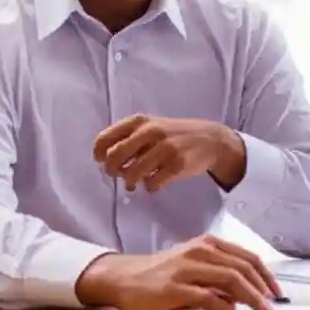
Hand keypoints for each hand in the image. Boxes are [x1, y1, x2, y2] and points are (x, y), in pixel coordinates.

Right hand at [74, 235, 282, 309]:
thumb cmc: (161, 274)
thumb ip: (217, 276)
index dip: (265, 275)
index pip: (246, 257)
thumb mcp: (193, 267)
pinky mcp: (174, 288)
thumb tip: (243, 295)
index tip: (276, 291)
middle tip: (272, 306)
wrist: (124, 278)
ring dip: (250, 297)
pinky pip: (206, 296)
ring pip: (229, 279)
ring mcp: (186, 269)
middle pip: (242, 268)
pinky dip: (223, 306)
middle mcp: (199, 252)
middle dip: (262, 288)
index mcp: (207, 245)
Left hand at [94, 114, 246, 192]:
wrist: (210, 139)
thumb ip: (129, 137)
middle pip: (115, 156)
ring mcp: (164, 149)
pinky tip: (154, 183)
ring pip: (132, 174)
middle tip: (118, 174)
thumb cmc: (173, 134)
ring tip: (135, 183)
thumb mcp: (151, 126)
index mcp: (139, 122)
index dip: (99, 154)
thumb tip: (104, 159)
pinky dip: (149, 187)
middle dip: (112, 170)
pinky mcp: (177, 165)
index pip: (105, 138)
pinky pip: (152, 183)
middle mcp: (150, 132)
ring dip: (130, 182)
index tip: (101, 161)